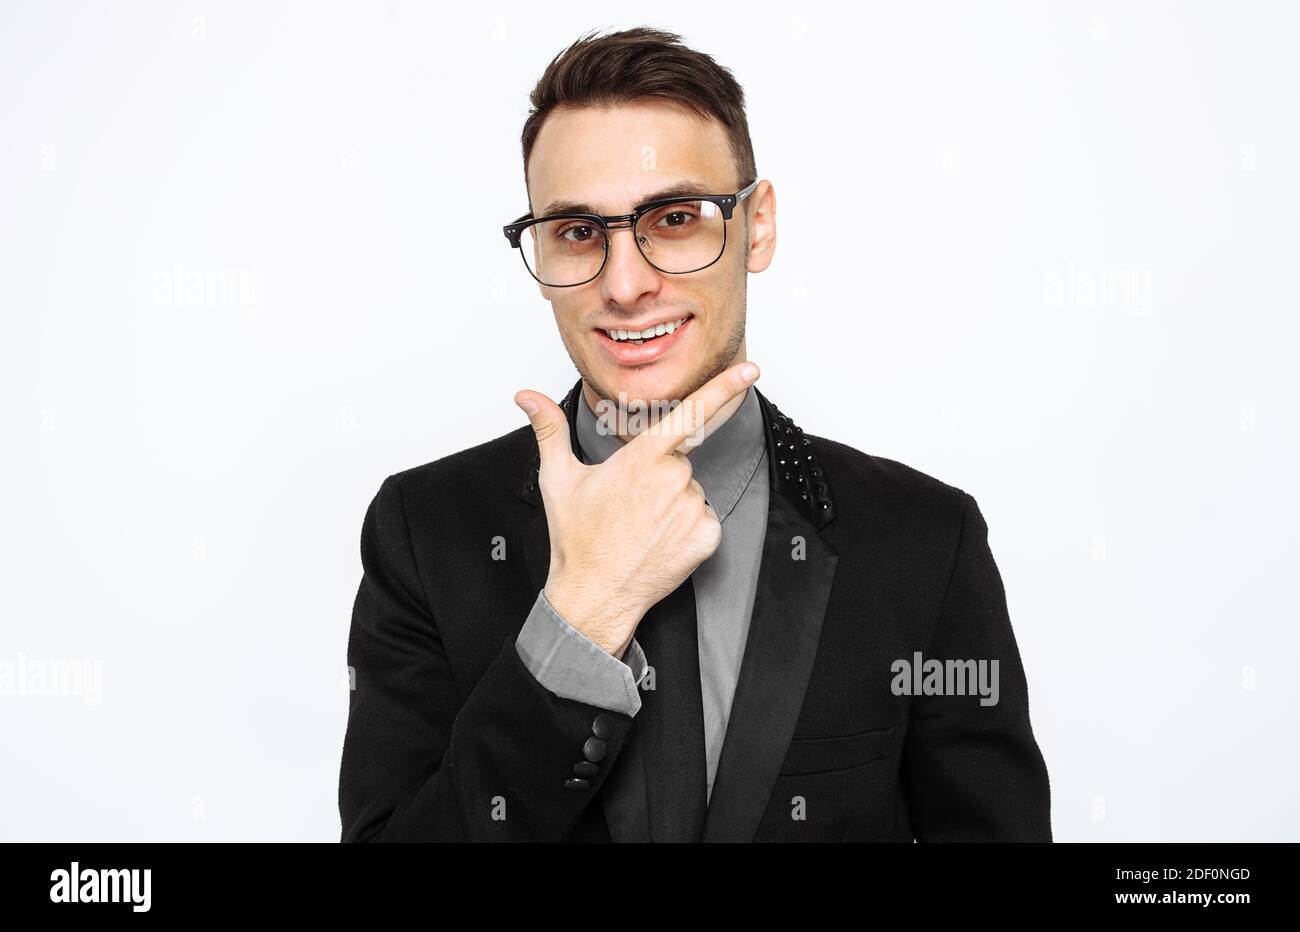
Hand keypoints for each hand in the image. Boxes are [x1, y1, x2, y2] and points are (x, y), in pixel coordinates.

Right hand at [514, 362, 760, 657]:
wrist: (595, 596)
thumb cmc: (577, 540)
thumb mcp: (558, 479)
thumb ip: (549, 429)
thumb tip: (527, 397)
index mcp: (642, 459)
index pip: (691, 412)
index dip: (724, 387)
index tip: (749, 370)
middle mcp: (673, 480)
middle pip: (680, 462)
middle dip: (659, 477)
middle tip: (629, 507)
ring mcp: (693, 509)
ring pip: (691, 491)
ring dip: (672, 504)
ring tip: (641, 528)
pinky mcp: (707, 537)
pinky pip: (704, 519)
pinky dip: (687, 528)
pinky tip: (660, 542)